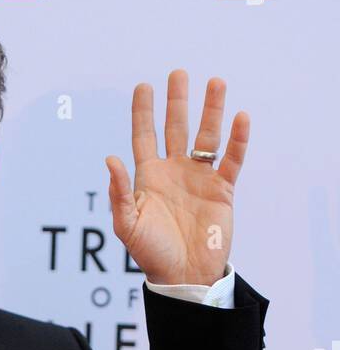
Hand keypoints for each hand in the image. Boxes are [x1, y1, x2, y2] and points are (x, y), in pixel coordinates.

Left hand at [105, 70, 248, 285]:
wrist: (183, 276)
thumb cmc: (151, 253)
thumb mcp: (128, 225)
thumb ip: (120, 193)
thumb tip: (110, 159)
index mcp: (149, 177)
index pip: (145, 136)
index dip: (143, 112)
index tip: (143, 86)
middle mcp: (175, 172)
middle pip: (176, 128)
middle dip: (177, 101)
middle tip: (178, 73)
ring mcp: (200, 178)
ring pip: (207, 137)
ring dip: (211, 110)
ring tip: (215, 82)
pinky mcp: (222, 189)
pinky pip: (232, 159)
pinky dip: (237, 140)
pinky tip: (239, 118)